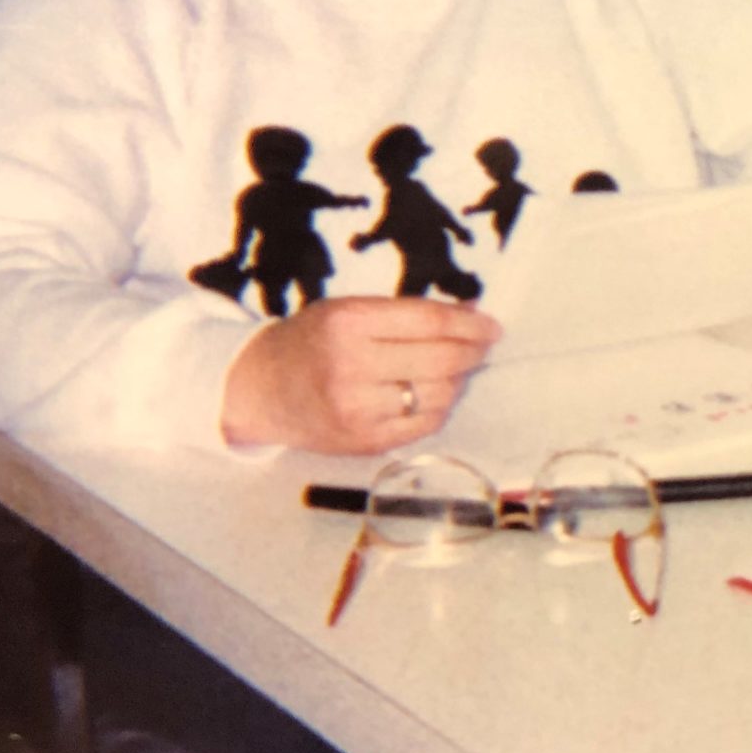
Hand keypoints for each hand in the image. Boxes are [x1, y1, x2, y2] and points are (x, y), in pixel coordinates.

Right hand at [221, 297, 501, 453]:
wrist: (260, 389)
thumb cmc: (310, 341)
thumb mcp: (349, 311)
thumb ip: (407, 313)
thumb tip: (471, 312)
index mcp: (348, 323)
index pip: (429, 322)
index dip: (470, 323)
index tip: (491, 325)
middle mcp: (352, 367)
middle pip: (441, 360)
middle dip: (473, 351)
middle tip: (483, 345)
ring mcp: (358, 410)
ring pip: (439, 394)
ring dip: (458, 380)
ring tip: (455, 368)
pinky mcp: (365, 441)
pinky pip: (425, 424)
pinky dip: (440, 406)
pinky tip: (435, 393)